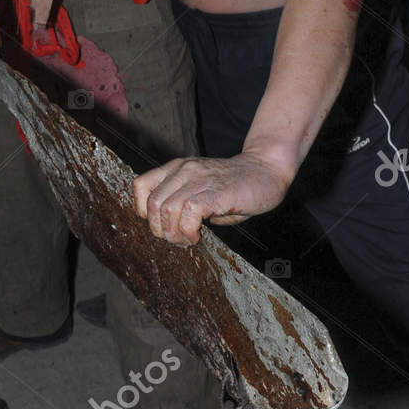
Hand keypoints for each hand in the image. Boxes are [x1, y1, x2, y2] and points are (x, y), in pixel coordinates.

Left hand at [132, 152, 290, 246]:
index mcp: (177, 168)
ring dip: (175, 233)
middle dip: (161, 230)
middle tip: (178, 239)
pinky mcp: (217, 192)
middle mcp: (185, 170)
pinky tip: (198, 236)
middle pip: (152, 204)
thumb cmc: (236, 186)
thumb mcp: (201, 189)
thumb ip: (183, 203)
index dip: (144, 212)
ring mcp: (200, 179)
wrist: (267, 171)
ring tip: (189, 239)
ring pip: (167, 209)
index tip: (162, 225)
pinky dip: (189, 231)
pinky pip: (189, 212)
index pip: (140, 186)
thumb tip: (169, 229)